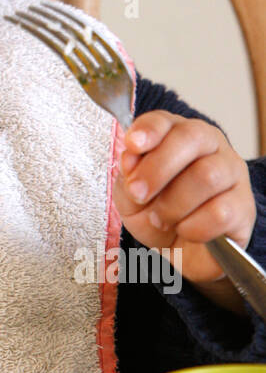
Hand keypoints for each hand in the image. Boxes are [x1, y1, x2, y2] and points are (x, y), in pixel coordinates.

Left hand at [112, 111, 256, 284]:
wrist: (183, 252)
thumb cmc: (158, 215)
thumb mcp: (131, 197)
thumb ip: (128, 176)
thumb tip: (130, 158)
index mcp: (177, 135)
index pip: (166, 120)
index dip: (149, 130)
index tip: (132, 145)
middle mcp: (210, 146)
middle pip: (191, 138)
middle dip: (157, 168)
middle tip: (138, 193)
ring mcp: (232, 174)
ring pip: (207, 175)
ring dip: (173, 203)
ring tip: (160, 219)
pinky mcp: (244, 206)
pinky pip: (220, 212)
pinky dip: (194, 227)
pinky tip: (186, 230)